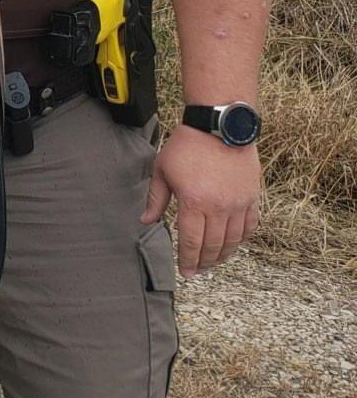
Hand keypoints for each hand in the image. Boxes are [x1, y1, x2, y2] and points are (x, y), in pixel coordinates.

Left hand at [141, 124, 260, 275]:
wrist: (219, 125)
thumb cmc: (187, 145)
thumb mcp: (163, 170)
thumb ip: (156, 199)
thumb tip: (146, 221)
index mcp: (193, 203)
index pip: (191, 242)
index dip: (188, 260)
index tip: (186, 272)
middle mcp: (218, 208)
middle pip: (212, 246)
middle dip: (204, 262)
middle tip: (198, 271)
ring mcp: (238, 203)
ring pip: (233, 240)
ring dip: (223, 255)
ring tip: (213, 262)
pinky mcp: (252, 196)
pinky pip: (249, 225)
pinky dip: (242, 238)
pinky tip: (233, 243)